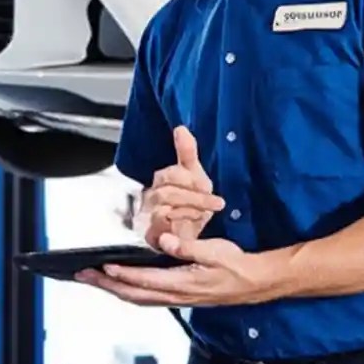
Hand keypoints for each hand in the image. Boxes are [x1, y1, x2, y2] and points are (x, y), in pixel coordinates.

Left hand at [75, 233, 278, 307]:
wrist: (254, 283)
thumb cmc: (237, 266)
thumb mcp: (217, 251)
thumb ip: (190, 247)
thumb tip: (166, 242)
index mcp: (183, 283)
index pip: (144, 280)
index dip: (121, 275)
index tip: (102, 267)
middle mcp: (176, 295)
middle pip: (133, 294)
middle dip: (106, 285)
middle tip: (83, 275)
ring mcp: (176, 298)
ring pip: (137, 298)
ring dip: (113, 290)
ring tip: (93, 279)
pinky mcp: (178, 296)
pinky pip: (146, 297)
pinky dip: (128, 291)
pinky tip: (119, 284)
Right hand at [137, 126, 224, 247]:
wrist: (187, 235)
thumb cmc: (189, 203)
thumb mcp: (193, 176)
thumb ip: (186, 152)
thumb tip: (181, 128)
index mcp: (161, 180)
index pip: (171, 173)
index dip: (191, 180)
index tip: (208, 186)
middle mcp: (151, 196)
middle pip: (168, 191)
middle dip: (195, 196)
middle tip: (215, 202)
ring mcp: (148, 215)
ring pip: (164, 207)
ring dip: (190, 209)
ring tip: (205, 214)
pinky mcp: (150, 233)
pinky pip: (159, 225)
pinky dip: (178, 222)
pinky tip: (192, 224)